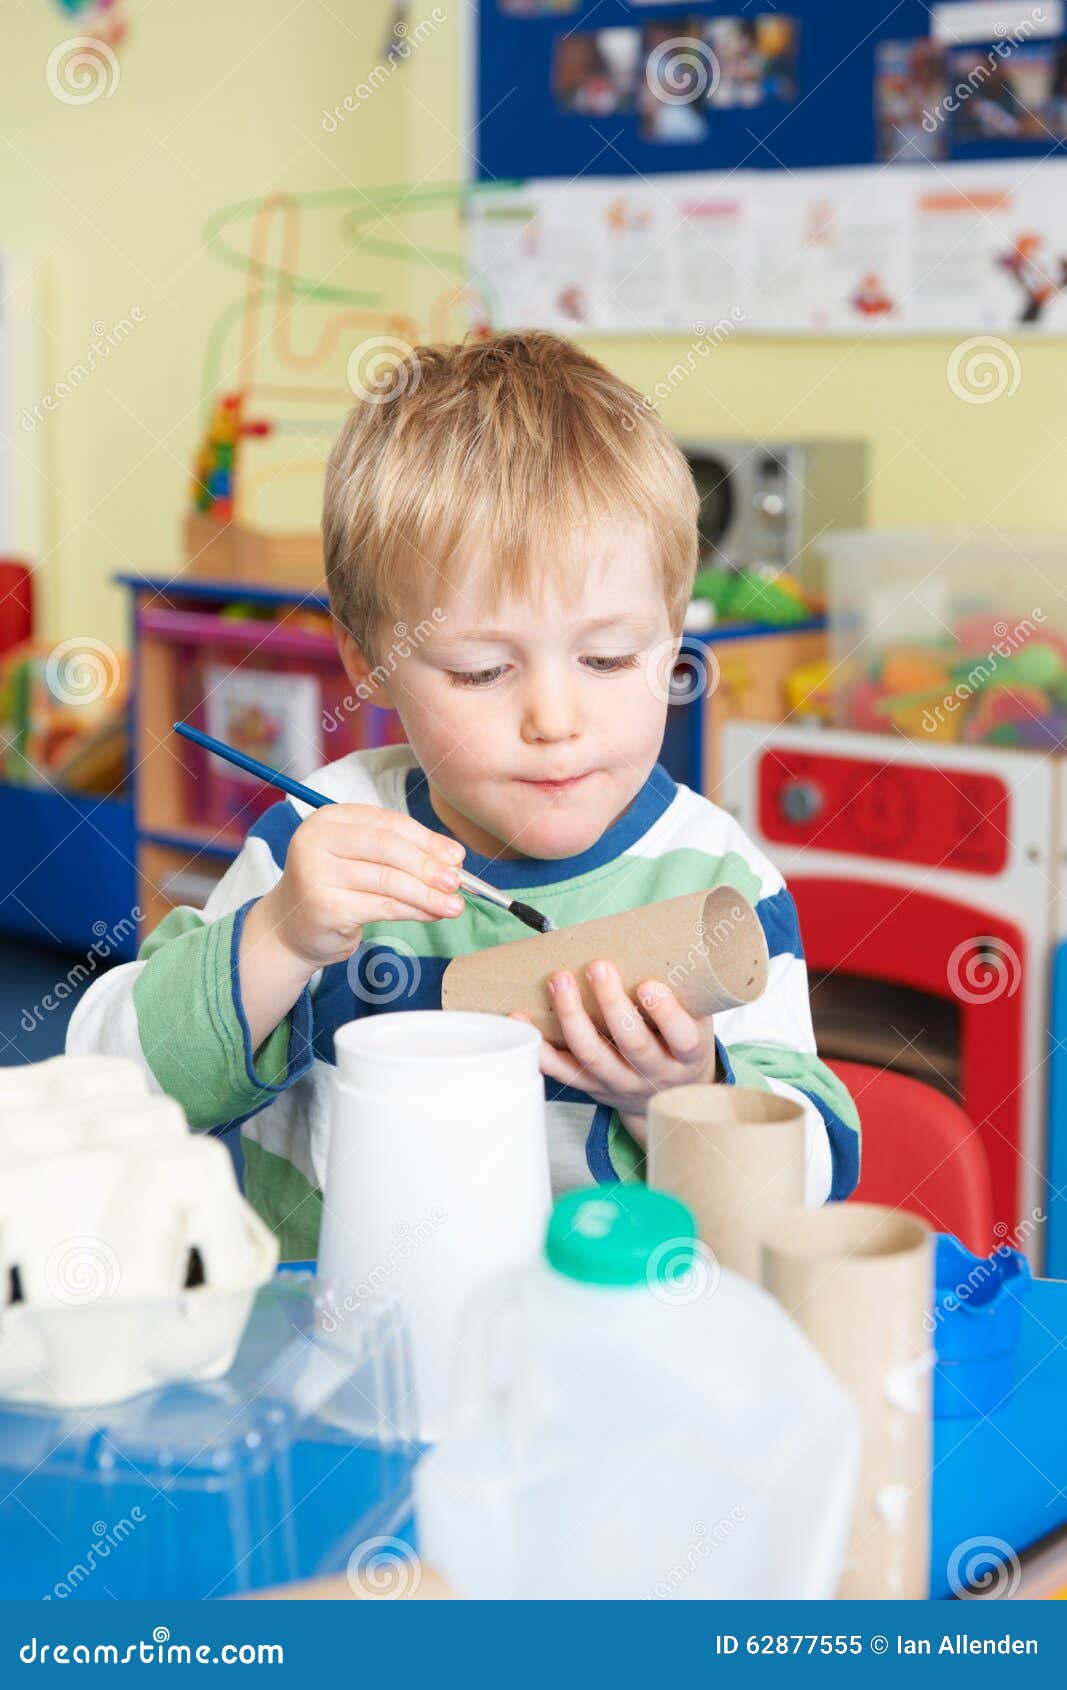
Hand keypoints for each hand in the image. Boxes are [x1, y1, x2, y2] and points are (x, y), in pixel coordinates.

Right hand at [256, 803, 466, 973]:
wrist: (290, 929)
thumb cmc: (333, 890)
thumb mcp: (361, 860)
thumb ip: (399, 853)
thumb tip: (452, 859)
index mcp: (329, 819)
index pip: (387, 822)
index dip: (426, 839)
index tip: (456, 856)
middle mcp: (317, 839)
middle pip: (388, 847)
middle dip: (429, 865)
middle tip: (457, 882)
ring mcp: (316, 872)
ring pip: (388, 880)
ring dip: (427, 894)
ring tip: (454, 905)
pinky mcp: (325, 906)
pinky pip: (382, 906)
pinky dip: (413, 911)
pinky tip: (432, 914)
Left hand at [510, 959, 718, 1144]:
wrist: (669, 1091)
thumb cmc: (679, 1041)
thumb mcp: (696, 1017)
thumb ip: (683, 987)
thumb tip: (664, 928)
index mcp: (687, 1055)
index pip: (682, 1039)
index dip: (666, 1014)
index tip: (648, 985)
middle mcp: (654, 1073)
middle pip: (632, 1045)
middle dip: (611, 1005)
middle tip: (598, 967)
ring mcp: (620, 1082)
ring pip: (592, 1056)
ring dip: (572, 1016)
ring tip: (560, 981)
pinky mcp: (590, 1085)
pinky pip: (560, 1069)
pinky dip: (538, 1045)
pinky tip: (521, 1019)